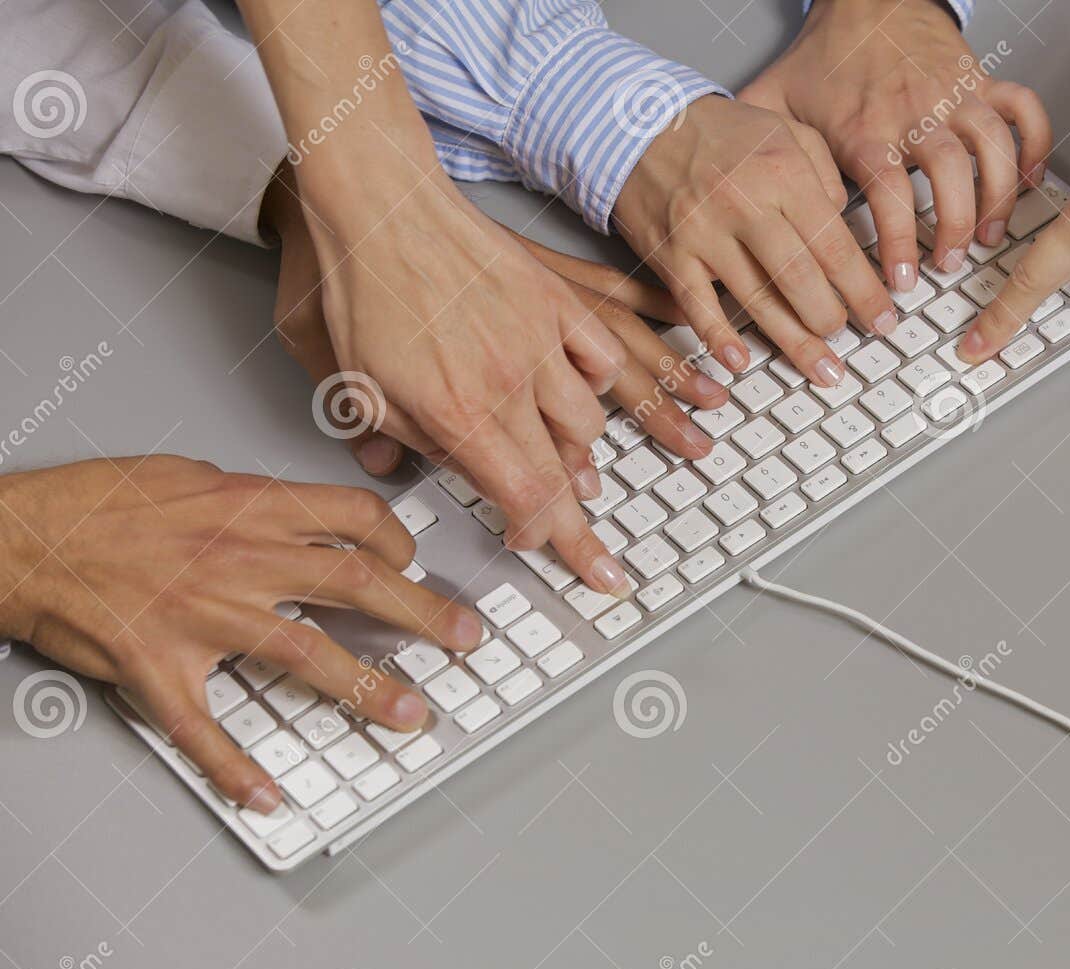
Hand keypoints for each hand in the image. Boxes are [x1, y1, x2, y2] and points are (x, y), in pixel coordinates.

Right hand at [0, 457, 482, 812]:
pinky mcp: (159, 668)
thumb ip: (251, 502)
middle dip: (423, 615)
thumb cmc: (94, 505)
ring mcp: (202, 617)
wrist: (16, 538)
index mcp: (248, 507)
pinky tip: (268, 794)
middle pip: (357, 585)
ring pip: (308, 654)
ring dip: (367, 689)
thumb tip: (299, 517)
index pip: (352, 519)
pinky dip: (238, 768)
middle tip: (464, 639)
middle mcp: (238, 559)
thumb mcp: (187, 477)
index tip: (419, 563)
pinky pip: (207, 729)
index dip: (400, 542)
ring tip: (410, 715)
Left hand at [273, 162, 636, 596]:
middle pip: (565, 476)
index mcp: (460, 413)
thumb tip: (418, 473)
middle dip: (583, 528)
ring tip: (568, 461)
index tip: (548, 552)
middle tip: (599, 555)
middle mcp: (510, 385)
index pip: (526, 499)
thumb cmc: (360, 287)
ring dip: (580, 452)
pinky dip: (599, 381)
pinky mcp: (555, 301)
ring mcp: (540, 341)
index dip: (544, 538)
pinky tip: (580, 387)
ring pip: (590, 422)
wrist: (379, 202)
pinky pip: (603, 356)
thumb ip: (399, 438)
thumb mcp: (356, 383)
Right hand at [613, 95, 897, 389]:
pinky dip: (718, 337)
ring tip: (819, 368)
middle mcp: (745, 204)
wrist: (638, 124)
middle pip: (800, 280)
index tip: (882, 317)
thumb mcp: (785, 130)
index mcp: (783, 173)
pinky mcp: (671, 254)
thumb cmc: (720, 133)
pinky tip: (740, 361)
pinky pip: (697, 305)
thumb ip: (823, 173)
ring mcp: (704, 233)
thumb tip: (844, 220)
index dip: (863, 290)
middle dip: (831, 320)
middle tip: (849, 339)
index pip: (835, 246)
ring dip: (792, 341)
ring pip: (756, 300)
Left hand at [740, 0, 1049, 290]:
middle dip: (955, 227)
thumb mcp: (779, 101)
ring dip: (998, 197)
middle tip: (949, 263)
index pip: (890, 192)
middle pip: (950, 174)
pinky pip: (1023, 111)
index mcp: (866, 125)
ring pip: (992, 148)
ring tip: (988, 236)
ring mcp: (954, 95)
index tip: (901, 281)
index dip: (900, 241)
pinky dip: (1035, 145)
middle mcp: (915, 111)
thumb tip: (747, 206)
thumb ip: (765, 154)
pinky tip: (1032, 179)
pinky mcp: (981, 81)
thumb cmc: (826, 56)